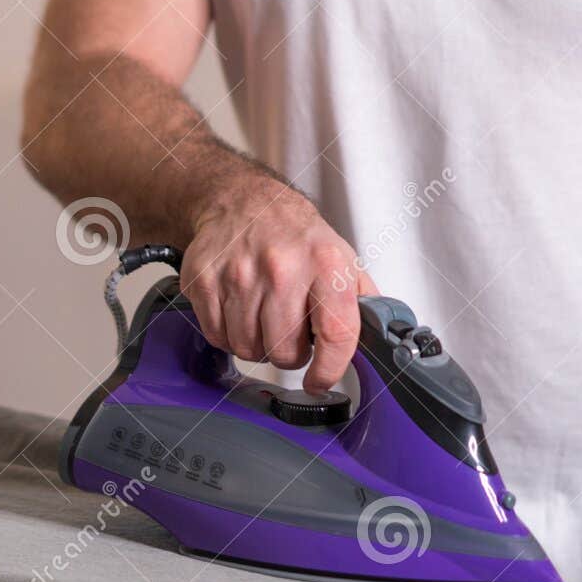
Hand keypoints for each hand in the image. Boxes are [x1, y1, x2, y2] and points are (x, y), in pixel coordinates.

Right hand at [179, 175, 377, 392]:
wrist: (243, 201)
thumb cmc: (294, 234)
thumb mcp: (341, 258)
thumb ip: (360, 302)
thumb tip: (377, 340)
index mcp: (325, 264)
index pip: (336, 334)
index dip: (329, 369)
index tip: (321, 380)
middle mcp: (282, 268)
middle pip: (284, 351)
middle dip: (289, 353)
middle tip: (289, 334)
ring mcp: (239, 275)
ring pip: (248, 348)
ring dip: (256, 344)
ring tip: (262, 319)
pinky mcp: (204, 281)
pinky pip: (216, 336)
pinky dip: (227, 334)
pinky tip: (237, 312)